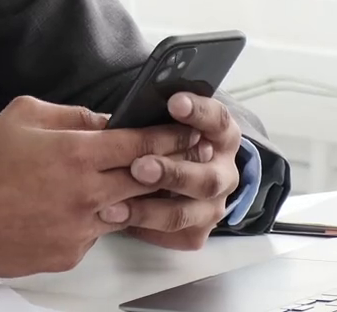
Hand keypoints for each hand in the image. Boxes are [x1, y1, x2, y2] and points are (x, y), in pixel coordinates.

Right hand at [0, 96, 198, 275]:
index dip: (171, 138)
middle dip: (164, 169)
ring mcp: (80, 228)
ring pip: (124, 211)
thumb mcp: (26, 114)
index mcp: (78, 153)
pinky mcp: (70, 253)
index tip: (188, 134)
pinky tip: (66, 210)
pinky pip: (94, 233)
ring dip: (126, 198)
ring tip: (115, 184)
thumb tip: (106, 120)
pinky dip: (91, 221)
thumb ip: (74, 115)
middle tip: (175, 160)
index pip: (144, 145)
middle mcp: (86, 194)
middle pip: (146, 181)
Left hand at [109, 92, 242, 250]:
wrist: (182, 177)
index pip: (217, 120)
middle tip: (139, 166)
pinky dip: (143, 228)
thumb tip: (116, 118)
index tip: (174, 102)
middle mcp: (224, 174)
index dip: (198, 112)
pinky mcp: (198, 233)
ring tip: (112, 207)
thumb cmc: (167, 142)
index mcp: (222, 137)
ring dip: (148, 210)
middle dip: (171, 174)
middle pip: (206, 179)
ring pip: (185, 214)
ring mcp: (214, 207)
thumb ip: (155, 119)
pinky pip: (172, 235)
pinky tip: (116, 222)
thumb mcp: (168, 124)